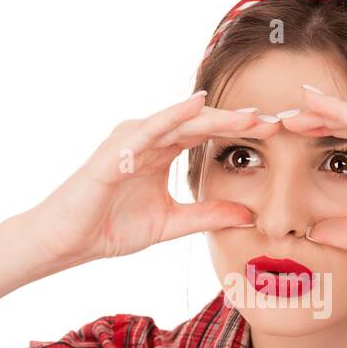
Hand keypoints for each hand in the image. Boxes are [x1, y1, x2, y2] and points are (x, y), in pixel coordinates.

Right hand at [26, 92, 279, 267]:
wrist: (67, 241)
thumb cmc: (110, 227)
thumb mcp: (171, 223)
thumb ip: (207, 215)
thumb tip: (249, 216)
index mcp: (162, 150)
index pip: (208, 133)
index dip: (242, 131)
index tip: (278, 132)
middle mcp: (148, 137)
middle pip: (200, 121)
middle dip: (238, 119)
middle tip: (278, 118)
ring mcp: (130, 139)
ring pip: (179, 121)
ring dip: (216, 116)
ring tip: (251, 114)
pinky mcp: (114, 151)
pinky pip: (148, 129)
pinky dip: (172, 116)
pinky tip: (196, 106)